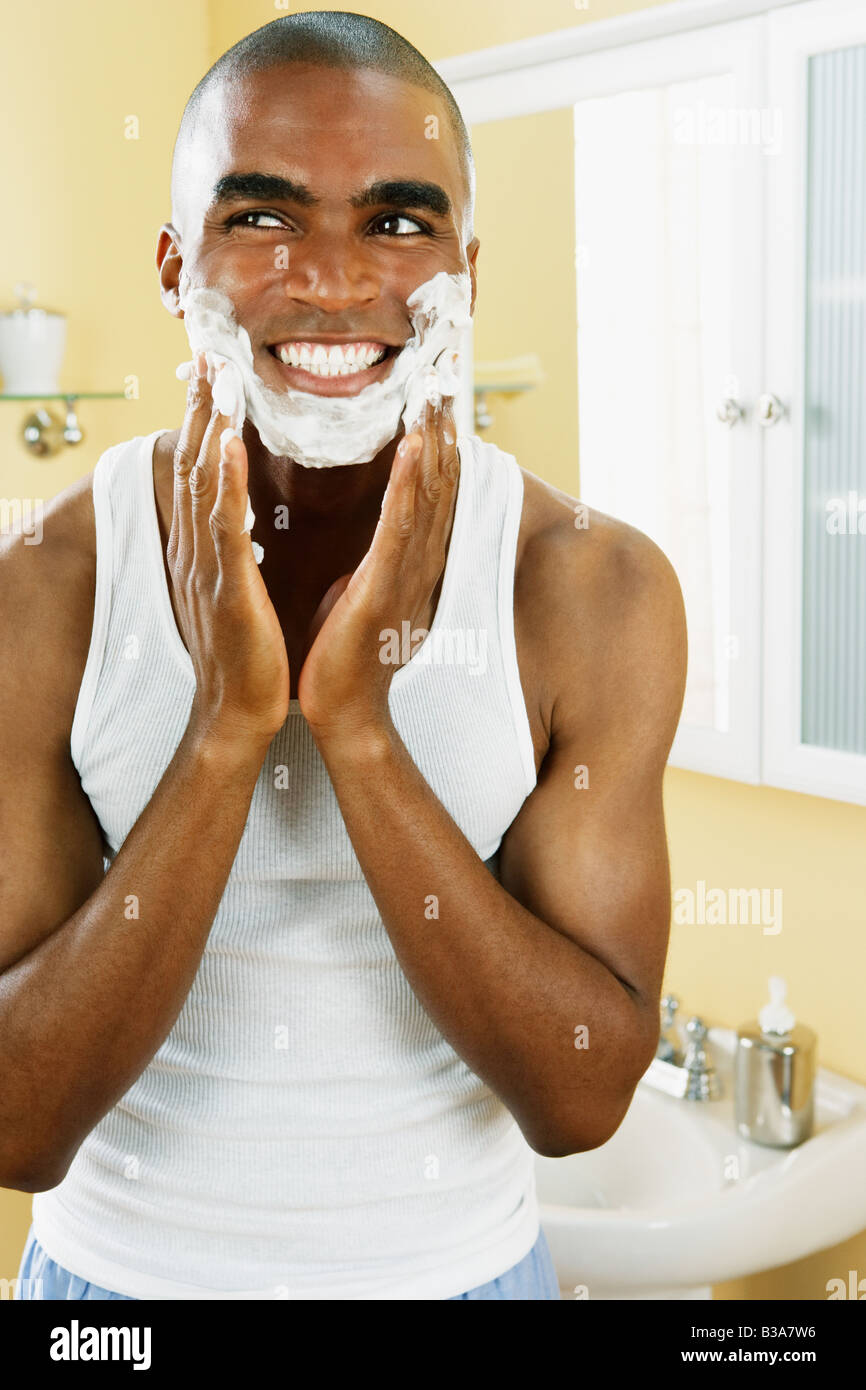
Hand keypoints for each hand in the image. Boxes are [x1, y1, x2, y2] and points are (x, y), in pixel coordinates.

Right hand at [169, 352, 290, 751]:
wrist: (238, 714)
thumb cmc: (246, 657)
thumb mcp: (232, 593)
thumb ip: (229, 553)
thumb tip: (234, 521)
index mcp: (205, 552)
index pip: (202, 475)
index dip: (205, 424)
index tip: (214, 379)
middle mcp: (198, 551)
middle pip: (195, 466)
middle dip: (202, 410)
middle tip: (211, 356)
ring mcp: (208, 568)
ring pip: (205, 484)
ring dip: (210, 426)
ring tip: (217, 377)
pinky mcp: (227, 588)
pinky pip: (224, 526)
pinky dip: (224, 481)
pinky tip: (228, 442)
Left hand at [297, 397, 459, 744]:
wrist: (340, 710)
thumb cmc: (342, 653)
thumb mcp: (359, 592)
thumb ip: (372, 560)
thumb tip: (370, 539)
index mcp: (409, 559)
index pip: (429, 488)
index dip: (436, 439)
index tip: (433, 393)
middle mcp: (417, 561)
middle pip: (438, 481)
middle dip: (442, 425)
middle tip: (444, 371)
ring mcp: (405, 574)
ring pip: (428, 494)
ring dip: (435, 440)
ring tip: (437, 392)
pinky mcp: (384, 590)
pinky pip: (401, 528)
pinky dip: (412, 485)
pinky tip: (417, 446)